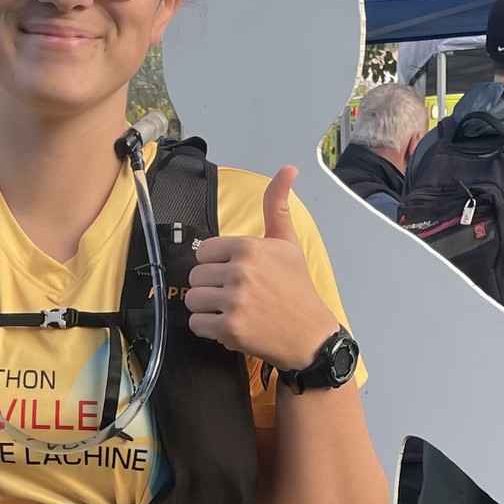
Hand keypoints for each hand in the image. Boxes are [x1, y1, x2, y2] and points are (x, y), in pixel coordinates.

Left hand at [184, 167, 336, 370]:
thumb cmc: (297, 288)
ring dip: (207, 308)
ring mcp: (234, 301)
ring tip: (230, 310)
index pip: (204, 252)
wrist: (310, 334)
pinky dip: (208, 328)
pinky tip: (229, 325)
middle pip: (195, 277)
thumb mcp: (288, 242)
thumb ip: (277, 205)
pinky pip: (196, 324)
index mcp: (248, 247)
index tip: (233, 274)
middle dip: (210, 288)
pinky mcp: (230, 328)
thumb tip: (288, 169)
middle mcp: (240, 271)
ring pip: (192, 300)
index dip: (215, 265)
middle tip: (234, 295)